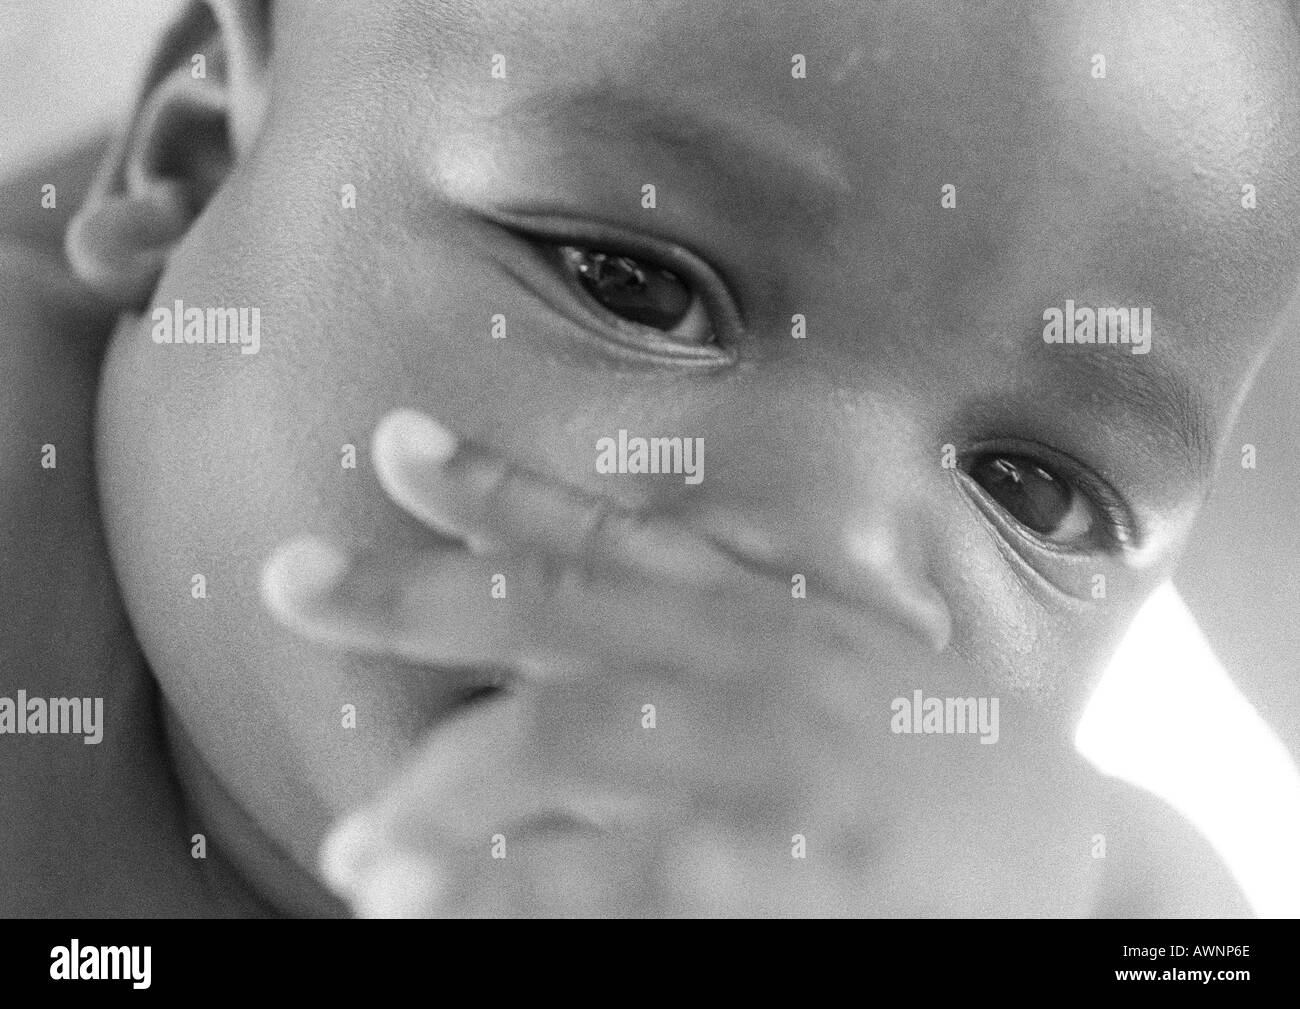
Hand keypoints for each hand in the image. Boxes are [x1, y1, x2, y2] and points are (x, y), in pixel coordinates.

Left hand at [261, 409, 891, 916]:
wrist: (1084, 868)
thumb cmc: (937, 753)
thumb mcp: (844, 650)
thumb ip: (732, 599)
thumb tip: (618, 557)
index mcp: (769, 614)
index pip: (610, 534)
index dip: (495, 486)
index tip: (391, 443)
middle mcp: (762, 672)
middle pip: (558, 621)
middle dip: (417, 599)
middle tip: (293, 583)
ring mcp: (779, 777)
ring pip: (576, 750)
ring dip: (447, 790)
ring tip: (354, 850)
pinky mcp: (800, 886)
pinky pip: (631, 884)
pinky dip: (524, 893)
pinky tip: (440, 908)